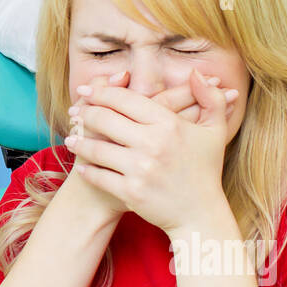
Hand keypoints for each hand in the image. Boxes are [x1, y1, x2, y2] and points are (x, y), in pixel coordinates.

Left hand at [66, 66, 234, 235]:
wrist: (201, 214)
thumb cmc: (205, 170)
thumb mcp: (215, 130)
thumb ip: (209, 98)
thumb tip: (197, 72)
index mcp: (168, 124)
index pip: (124, 99)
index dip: (100, 92)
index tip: (85, 90)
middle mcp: (153, 144)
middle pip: (104, 119)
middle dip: (84, 113)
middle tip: (75, 112)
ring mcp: (140, 169)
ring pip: (96, 148)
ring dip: (78, 142)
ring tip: (71, 139)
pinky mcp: (130, 192)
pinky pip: (99, 175)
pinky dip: (87, 170)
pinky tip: (82, 166)